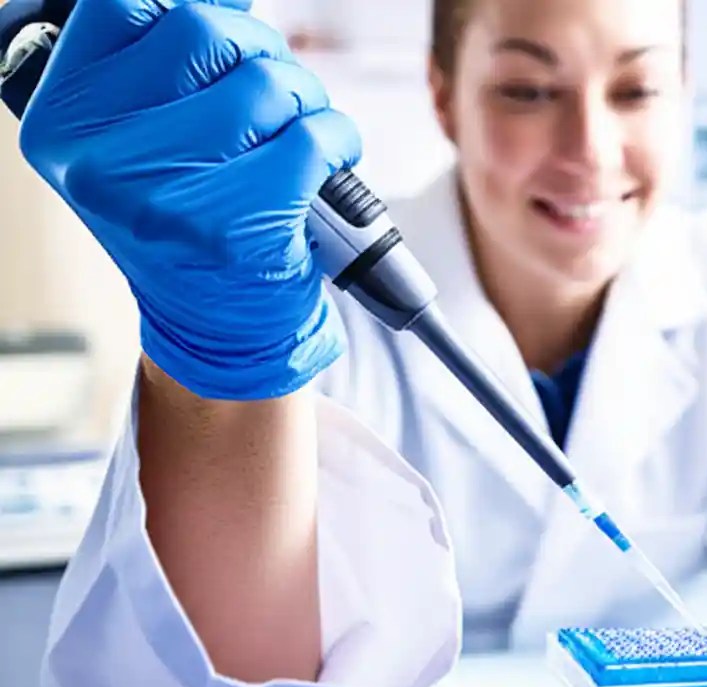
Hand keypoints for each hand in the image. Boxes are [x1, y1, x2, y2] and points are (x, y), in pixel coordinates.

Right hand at [20, 0, 359, 399]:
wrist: (216, 327)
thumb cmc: (187, 215)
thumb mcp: (141, 139)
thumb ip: (164, 63)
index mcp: (62, 119)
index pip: (121, 3)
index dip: (192, 4)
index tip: (221, 37)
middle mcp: (98, 156)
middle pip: (203, 29)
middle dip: (259, 51)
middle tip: (275, 94)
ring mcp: (163, 195)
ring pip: (265, 81)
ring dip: (303, 99)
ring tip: (295, 136)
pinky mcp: (231, 227)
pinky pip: (312, 137)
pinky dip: (337, 139)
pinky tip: (326, 162)